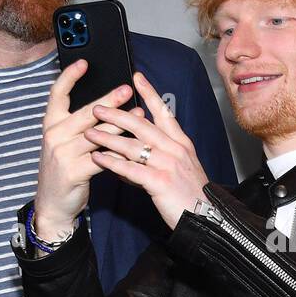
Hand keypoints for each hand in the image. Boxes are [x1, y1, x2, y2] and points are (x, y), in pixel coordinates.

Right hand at [32, 59, 132, 236]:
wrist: (53, 204)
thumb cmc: (65, 170)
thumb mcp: (67, 144)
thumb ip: (82, 127)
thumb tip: (109, 106)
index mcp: (51, 124)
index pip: (57, 94)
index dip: (69, 77)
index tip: (84, 63)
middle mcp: (54, 135)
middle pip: (85, 112)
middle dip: (109, 100)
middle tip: (127, 90)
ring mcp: (62, 153)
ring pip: (97, 135)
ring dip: (120, 124)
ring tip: (139, 115)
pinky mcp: (73, 171)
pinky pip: (102, 158)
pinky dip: (119, 152)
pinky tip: (134, 147)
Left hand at [85, 71, 209, 229]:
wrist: (206, 218)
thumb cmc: (191, 196)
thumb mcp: (180, 170)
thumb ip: (157, 158)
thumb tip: (130, 155)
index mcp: (182, 143)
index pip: (164, 112)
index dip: (150, 93)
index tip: (136, 78)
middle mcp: (175, 149)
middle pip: (142, 125)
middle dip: (117, 115)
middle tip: (97, 107)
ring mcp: (168, 164)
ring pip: (133, 146)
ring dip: (108, 138)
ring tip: (89, 133)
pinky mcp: (160, 182)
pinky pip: (131, 169)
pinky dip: (112, 163)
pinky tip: (98, 158)